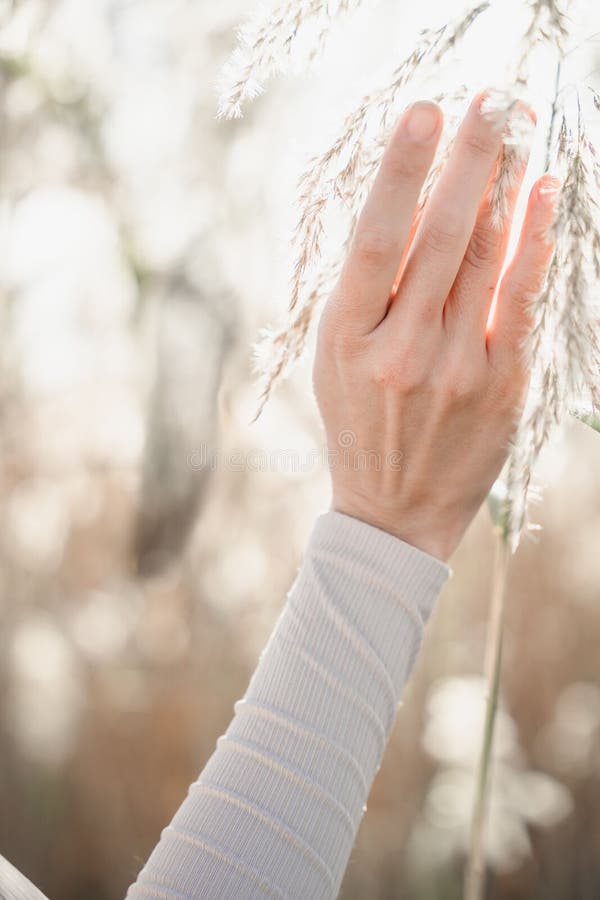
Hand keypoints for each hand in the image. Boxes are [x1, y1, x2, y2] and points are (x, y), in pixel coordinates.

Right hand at [313, 91, 558, 561]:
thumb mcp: (334, 357)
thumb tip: (405, 207)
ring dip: (505, 190)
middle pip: (439, 240)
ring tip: (516, 133)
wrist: (393, 509)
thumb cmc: (359, 423)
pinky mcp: (501, 386)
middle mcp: (401, 352)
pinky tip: (543, 196)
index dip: (400, 175)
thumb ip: (363, 290)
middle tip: (489, 102)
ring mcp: (456, 370)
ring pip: (485, 263)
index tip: (424, 114)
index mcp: (347, 340)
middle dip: (467, 163)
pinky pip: (521, 301)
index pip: (376, 242)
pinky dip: (535, 243)